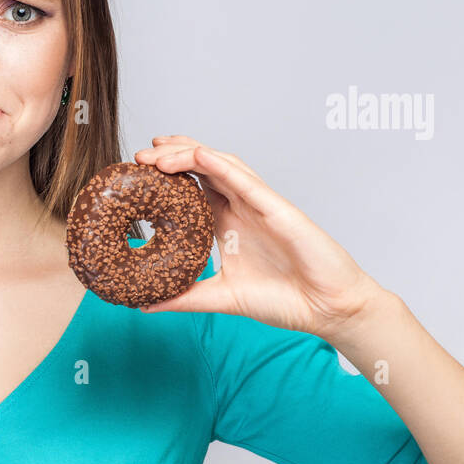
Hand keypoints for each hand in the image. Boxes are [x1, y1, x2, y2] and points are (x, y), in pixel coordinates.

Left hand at [132, 135, 387, 339]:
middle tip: (139, 156)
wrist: (326, 310)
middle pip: (203, 168)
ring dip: (189, 154)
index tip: (137, 172)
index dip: (166, 174)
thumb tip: (144, 305)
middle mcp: (242, 207)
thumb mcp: (222, 297)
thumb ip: (186, 297)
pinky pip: (247, 182)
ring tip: (158, 153)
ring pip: (222, 166)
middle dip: (171, 155)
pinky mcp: (279, 210)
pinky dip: (222, 166)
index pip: (192, 187)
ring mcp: (260, 205)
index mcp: (228, 222)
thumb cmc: (284, 299)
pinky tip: (199, 156)